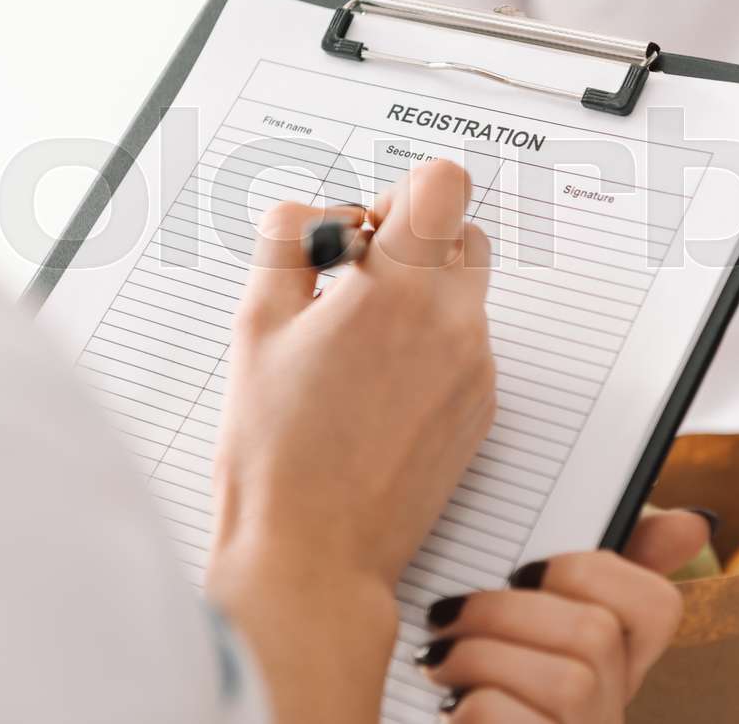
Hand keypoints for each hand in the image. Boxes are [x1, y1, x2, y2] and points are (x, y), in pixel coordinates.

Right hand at [209, 159, 495, 592]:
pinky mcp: (482, 409)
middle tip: (357, 283)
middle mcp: (454, 323)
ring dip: (424, 294)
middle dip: (416, 240)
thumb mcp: (256, 322)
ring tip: (359, 345)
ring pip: (467, 291)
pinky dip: (433, 346)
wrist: (313, 554)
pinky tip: (377, 389)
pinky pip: (469, 345)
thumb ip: (289, 240)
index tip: (367, 229)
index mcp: (399, 290)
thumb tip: (318, 214)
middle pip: (466, 230)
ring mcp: (476, 369)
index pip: (443, 183)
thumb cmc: (277, 451)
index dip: (400, 192)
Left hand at [415, 510, 709, 721]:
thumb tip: (694, 521)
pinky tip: (450, 709)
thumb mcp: (522, 624)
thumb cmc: (484, 686)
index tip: (523, 569)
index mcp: (611, 670)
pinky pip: (510, 721)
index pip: (657, 606)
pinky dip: (472, 711)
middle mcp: (610, 715)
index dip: (593, 572)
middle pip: (598, 635)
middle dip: (507, 612)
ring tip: (435, 661)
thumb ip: (584, 570)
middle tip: (446, 615)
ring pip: (569, 684)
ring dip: (481, 659)